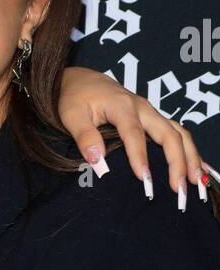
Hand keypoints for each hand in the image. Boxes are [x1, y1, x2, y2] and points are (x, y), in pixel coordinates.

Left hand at [59, 67, 208, 199]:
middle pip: (169, 134)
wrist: (79, 80)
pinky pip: (178, 134)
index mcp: (122, 105)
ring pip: (179, 133)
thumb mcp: (71, 116)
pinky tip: (198, 170)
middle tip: (179, 189)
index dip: (140, 157)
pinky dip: (190, 152)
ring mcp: (151, 113)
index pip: (135, 134)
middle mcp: (142, 108)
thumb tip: (99, 164)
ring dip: (190, 158)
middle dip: (177, 162)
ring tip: (196, 183)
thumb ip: (85, 138)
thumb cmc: (74, 97)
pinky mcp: (153, 119)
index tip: (144, 180)